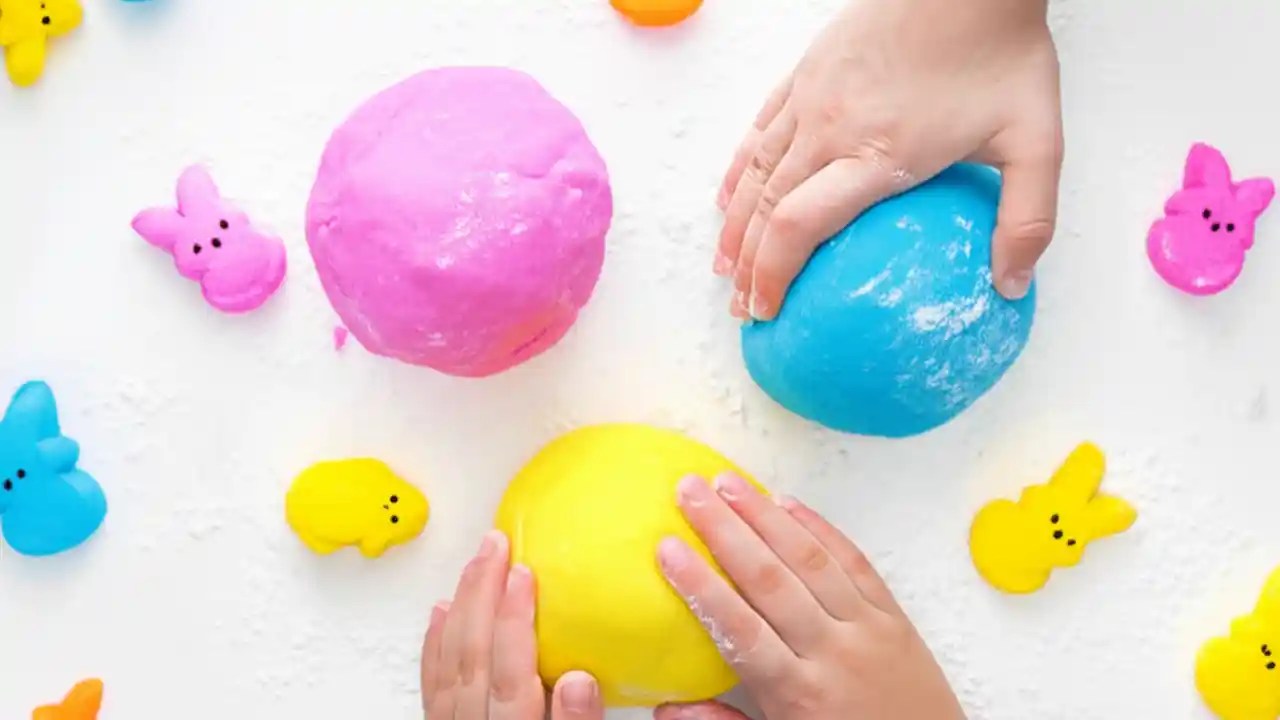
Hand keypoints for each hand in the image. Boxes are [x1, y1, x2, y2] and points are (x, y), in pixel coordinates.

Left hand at [421, 530, 604, 719]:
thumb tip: (579, 682)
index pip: (511, 671)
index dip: (515, 618)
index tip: (523, 572)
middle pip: (474, 655)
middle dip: (483, 593)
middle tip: (495, 546)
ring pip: (452, 662)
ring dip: (462, 607)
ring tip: (475, 564)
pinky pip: (433, 682)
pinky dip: (435, 644)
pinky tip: (441, 612)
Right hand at [654, 475, 964, 719]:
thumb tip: (666, 707)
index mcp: (799, 694)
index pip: (740, 627)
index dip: (701, 584)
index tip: (668, 547)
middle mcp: (834, 653)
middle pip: (771, 579)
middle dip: (725, 530)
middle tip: (690, 491)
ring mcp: (869, 629)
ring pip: (811, 559)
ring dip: (767, 515)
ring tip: (730, 483)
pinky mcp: (895, 617)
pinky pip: (855, 562)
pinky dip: (822, 529)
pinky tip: (791, 504)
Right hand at [716, 0, 1062, 318]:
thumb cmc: (1000, 51)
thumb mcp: (1035, 139)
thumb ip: (1027, 219)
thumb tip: (1010, 285)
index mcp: (876, 155)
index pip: (798, 227)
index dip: (772, 276)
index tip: (767, 311)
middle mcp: (830, 129)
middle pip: (765, 210)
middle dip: (747, 267)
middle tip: (744, 307)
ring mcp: (811, 99)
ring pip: (754, 173)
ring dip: (733, 226)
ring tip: (724, 265)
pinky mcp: (806, 71)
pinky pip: (759, 129)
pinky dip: (738, 169)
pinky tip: (729, 195)